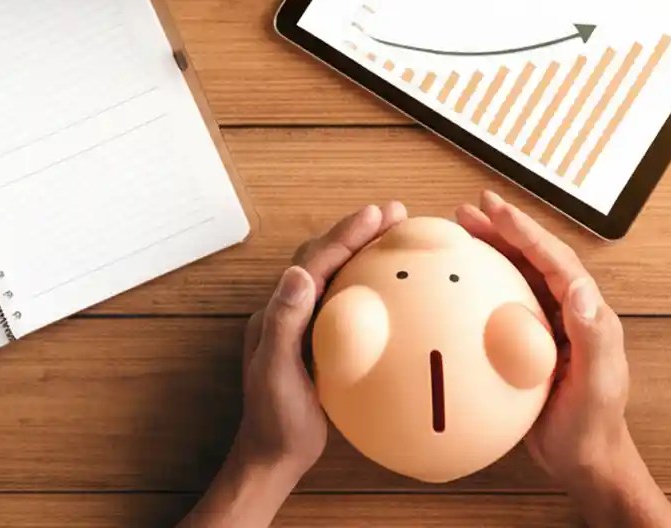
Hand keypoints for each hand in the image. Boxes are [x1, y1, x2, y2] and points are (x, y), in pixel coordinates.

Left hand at [235, 201, 408, 477]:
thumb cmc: (275, 421)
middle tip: (395, 213)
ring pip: (336, 275)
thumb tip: (296, 273)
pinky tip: (394, 285)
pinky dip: (369, 282)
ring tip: (397, 234)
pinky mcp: (322, 342)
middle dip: (357, 232)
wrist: (273, 456)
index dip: (345, 235)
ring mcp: (306, 326)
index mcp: (278, 312)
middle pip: (325, 258)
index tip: (376, 214)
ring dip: (364, 251)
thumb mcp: (276, 373)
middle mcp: (291, 310)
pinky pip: (348, 300)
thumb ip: (284, 323)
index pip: (314, 262)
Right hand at [456, 191, 670, 527]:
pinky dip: (483, 282)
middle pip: (534, 257)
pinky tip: (459, 281)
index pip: (555, 260)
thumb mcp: (597, 384)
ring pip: (518, 274)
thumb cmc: (591, 428)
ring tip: (463, 230)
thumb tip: (582, 290)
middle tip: (470, 208)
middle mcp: (568, 312)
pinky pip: (503, 301)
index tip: (496, 209)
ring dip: (492, 249)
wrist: (582, 461)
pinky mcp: (525, 343)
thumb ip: (593, 338)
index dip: (525, 230)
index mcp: (588, 315)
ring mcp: (545, 326)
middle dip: (504, 229)